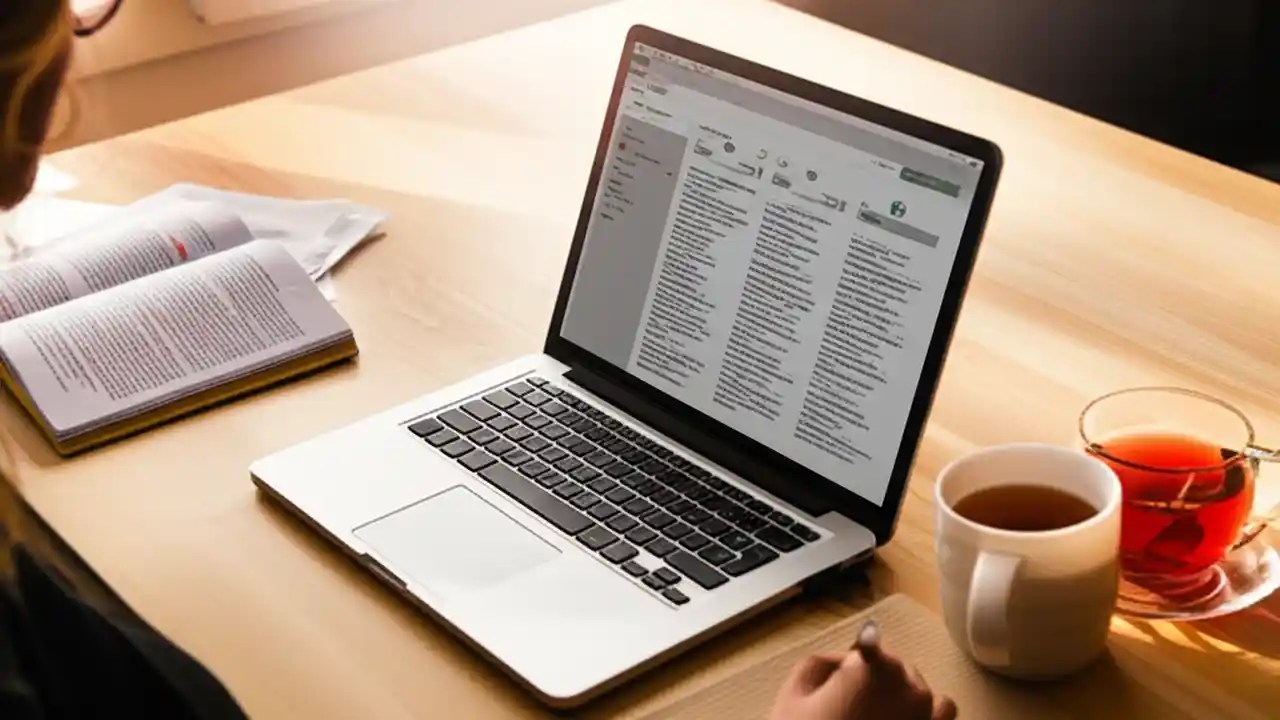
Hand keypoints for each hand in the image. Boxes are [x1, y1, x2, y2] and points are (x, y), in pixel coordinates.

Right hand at [768, 622, 955, 719]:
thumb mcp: (794, 693)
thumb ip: (822, 663)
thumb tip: (845, 659)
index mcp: (872, 669)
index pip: (869, 648)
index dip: (851, 665)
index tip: (840, 680)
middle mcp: (908, 690)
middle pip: (898, 669)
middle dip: (877, 681)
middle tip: (850, 708)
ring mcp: (926, 719)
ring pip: (926, 693)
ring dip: (908, 696)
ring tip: (882, 716)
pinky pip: (944, 716)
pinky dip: (929, 717)